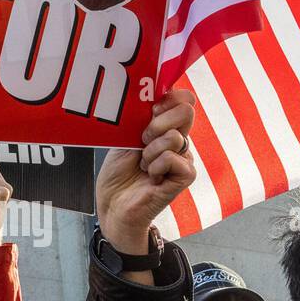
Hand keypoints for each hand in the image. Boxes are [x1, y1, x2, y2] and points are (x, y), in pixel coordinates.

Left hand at [95, 89, 195, 256]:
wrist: (113, 205)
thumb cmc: (118, 175)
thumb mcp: (125, 137)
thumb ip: (143, 117)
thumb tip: (155, 95)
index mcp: (166, 126)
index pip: (184, 100)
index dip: (169, 98)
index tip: (150, 110)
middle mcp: (178, 140)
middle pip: (186, 112)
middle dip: (157, 123)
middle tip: (142, 141)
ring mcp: (184, 158)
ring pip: (175, 137)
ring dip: (150, 151)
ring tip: (142, 165)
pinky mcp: (186, 176)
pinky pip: (174, 158)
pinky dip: (157, 165)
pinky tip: (151, 176)